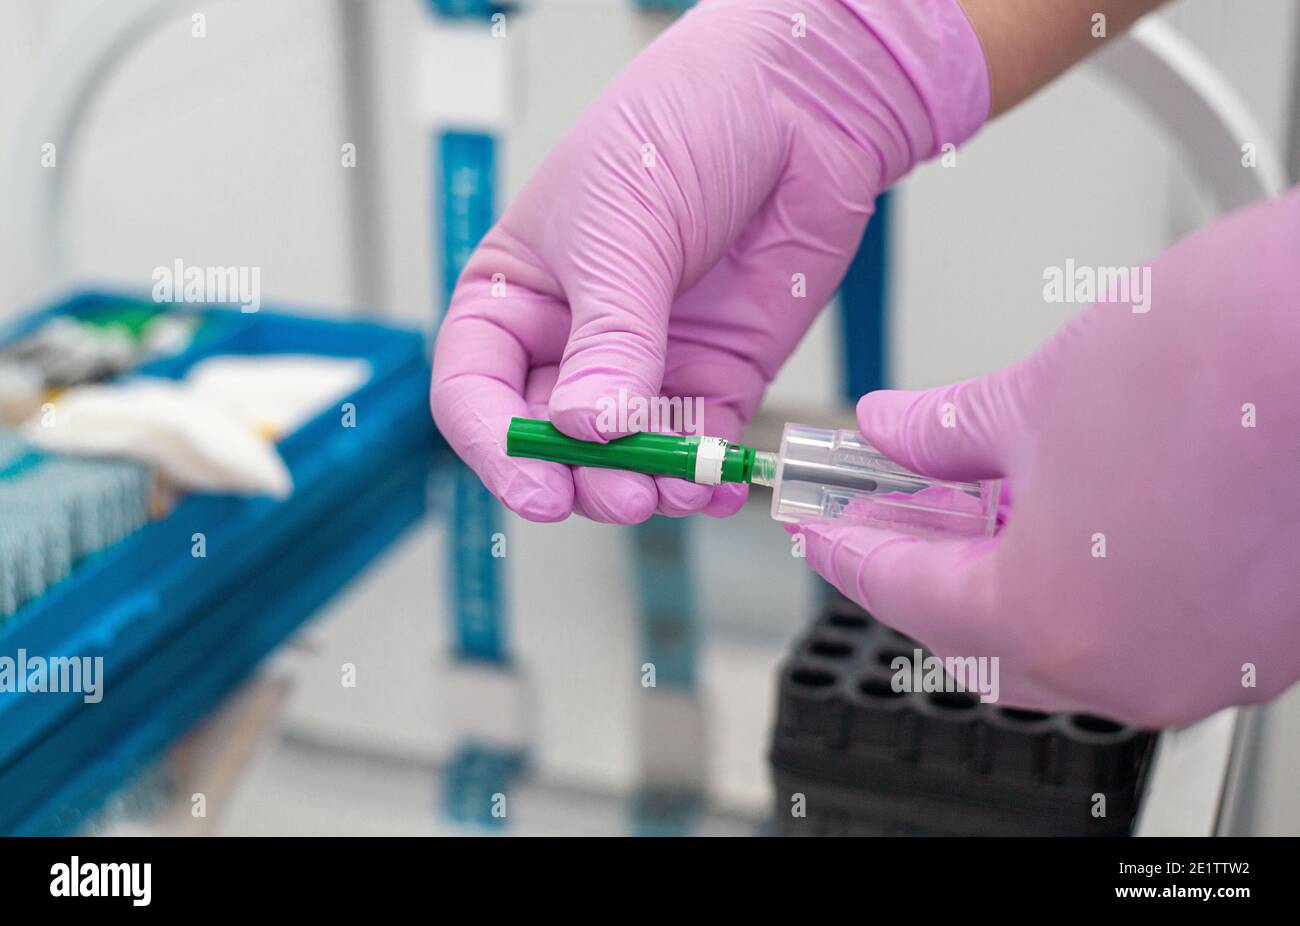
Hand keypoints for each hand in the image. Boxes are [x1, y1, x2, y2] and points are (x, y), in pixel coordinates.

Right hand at [430, 0, 987, 522]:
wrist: (798, 102)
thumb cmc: (680, 124)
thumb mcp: (622, 227)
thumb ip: (607, 336)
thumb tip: (582, 428)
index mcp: (517, 293)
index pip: (476, 389)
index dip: (497, 446)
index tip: (537, 487)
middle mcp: (573, 338)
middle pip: (550, 439)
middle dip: (580, 476)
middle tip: (619, 491)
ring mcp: (646, 362)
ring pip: (623, 456)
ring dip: (643, 483)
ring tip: (672, 484)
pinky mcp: (716, 374)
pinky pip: (698, 445)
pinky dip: (703, 474)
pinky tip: (713, 482)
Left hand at [795, 189, 1299, 727]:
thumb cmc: (1228, 356)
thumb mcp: (1037, 395)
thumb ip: (945, 434)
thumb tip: (896, 433)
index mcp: (1053, 621)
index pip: (911, 598)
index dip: (854, 554)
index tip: (824, 533)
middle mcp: (1130, 670)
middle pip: (979, 637)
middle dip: (921, 571)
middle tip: (884, 518)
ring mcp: (1205, 664)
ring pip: (1063, 643)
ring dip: (1002, 581)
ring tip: (965, 508)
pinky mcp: (1263, 637)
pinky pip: (1139, 632)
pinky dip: (1084, 587)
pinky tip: (1063, 521)